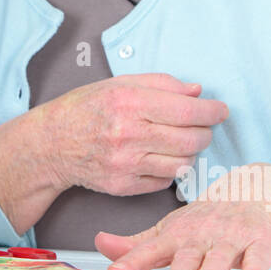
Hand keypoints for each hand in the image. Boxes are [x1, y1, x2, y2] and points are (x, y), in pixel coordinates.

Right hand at [41, 73, 226, 195]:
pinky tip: (159, 156)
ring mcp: (126, 164)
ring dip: (190, 152)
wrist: (50, 144)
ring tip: (179, 141)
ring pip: (183, 163)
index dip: (212, 112)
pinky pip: (166, 180)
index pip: (188, 111)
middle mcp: (128, 134)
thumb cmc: (84, 109)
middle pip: (191, 139)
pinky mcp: (123, 186)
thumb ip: (161, 84)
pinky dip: (170, 168)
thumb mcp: (119, 83)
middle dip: (205, 132)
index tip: (220, 111)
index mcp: (128, 102)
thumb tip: (197, 92)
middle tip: (201, 126)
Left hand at [94, 163, 270, 269]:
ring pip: (219, 258)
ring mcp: (232, 237)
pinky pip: (257, 259)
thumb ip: (138, 243)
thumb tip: (100, 244)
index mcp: (178, 233)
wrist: (259, 188)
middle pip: (187, 255)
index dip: (133, 260)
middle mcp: (203, 234)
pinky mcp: (261, 242)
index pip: (151, 248)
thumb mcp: (172, 227)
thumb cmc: (209, 216)